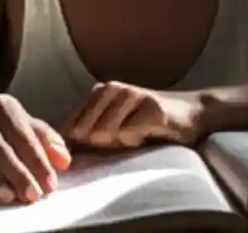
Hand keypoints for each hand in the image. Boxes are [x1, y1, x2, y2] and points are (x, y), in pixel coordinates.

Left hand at [62, 81, 205, 149]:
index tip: (93, 153)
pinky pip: (128, 134)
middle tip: (123, 141)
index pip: (69, 127)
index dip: (77, 147)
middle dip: (100, 146)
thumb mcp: (112, 130)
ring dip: (120, 143)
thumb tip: (56, 158)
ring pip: (105, 133)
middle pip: (85, 133)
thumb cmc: (147, 127)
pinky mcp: (151, 106)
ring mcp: (131, 94)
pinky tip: (149, 134)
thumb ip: (87, 137)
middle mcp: (110, 88)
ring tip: (137, 136)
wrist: (192, 115)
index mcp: (97, 94)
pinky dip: (136, 141)